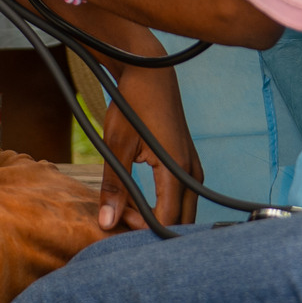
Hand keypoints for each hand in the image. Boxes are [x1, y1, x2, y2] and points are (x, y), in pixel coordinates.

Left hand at [96, 65, 201, 230]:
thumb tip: (107, 223)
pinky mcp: (189, 165)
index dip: (142, 229)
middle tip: (121, 219)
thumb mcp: (116, 144)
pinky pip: (182, 198)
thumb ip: (114, 186)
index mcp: (176, 168)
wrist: (150, 72)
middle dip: (151, 228)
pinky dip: (163, 206)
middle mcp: (192, 172)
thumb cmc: (131, 104)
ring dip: (157, 217)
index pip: (167, 220)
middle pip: (180, 222)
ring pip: (183, 212)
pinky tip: (138, 201)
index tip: (118, 221)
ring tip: (127, 209)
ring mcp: (194, 168)